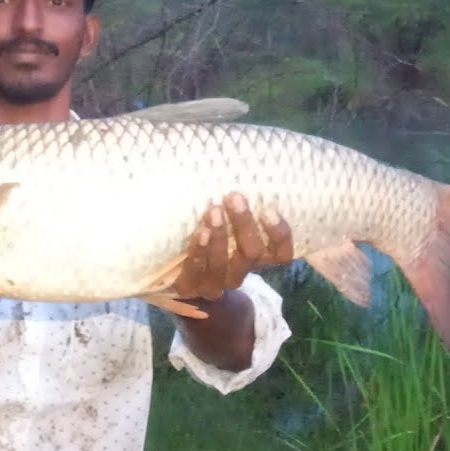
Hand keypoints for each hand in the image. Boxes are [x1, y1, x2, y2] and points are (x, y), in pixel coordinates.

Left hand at [172, 192, 292, 302]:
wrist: (168, 271)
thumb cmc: (203, 230)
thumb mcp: (224, 216)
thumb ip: (235, 202)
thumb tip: (241, 162)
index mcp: (255, 257)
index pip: (281, 254)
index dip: (280, 236)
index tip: (269, 210)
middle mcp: (239, 271)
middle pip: (252, 254)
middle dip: (244, 225)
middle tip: (234, 198)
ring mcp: (215, 283)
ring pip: (223, 264)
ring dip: (220, 236)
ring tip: (213, 211)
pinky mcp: (190, 288)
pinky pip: (196, 273)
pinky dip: (199, 252)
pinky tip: (199, 232)